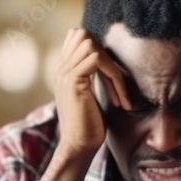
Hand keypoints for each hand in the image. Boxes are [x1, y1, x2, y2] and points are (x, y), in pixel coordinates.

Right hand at [54, 28, 130, 157]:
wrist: (79, 146)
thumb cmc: (88, 124)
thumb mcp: (90, 94)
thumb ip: (91, 74)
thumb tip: (103, 59)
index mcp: (63, 70)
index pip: (77, 37)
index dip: (100, 50)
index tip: (112, 78)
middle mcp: (60, 69)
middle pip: (82, 34)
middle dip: (106, 54)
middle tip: (116, 83)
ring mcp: (64, 74)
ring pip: (90, 43)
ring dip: (112, 67)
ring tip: (119, 94)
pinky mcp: (72, 81)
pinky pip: (95, 59)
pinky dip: (114, 77)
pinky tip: (119, 100)